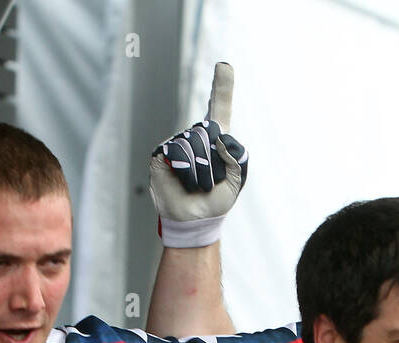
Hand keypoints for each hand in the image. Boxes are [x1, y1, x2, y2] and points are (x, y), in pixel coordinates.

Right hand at [149, 62, 247, 246]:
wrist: (193, 220)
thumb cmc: (215, 201)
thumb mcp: (236, 181)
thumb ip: (236, 157)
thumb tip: (219, 138)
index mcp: (215, 140)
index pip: (219, 108)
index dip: (222, 86)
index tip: (224, 65)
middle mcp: (195, 136)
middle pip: (209, 132)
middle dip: (214, 163)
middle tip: (209, 183)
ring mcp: (177, 143)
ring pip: (194, 144)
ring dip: (201, 172)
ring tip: (197, 185)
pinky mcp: (162, 153)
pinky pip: (177, 153)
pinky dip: (186, 172)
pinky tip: (184, 182)